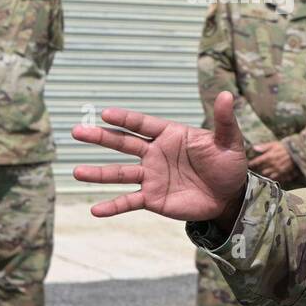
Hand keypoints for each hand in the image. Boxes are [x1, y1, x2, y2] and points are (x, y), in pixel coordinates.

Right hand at [72, 92, 249, 220]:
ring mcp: (151, 176)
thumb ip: (224, 120)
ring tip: (76, 172)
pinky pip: (129, 201)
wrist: (229, 195)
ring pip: (120, 173)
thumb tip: (226, 95)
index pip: (142, 124)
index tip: (105, 113)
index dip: (125, 119)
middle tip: (77, 131)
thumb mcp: (229, 141)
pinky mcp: (152, 198)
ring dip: (98, 174)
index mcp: (170, 135)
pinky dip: (112, 206)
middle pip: (123, 143)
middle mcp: (155, 153)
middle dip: (100, 137)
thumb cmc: (228, 163)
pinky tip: (95, 210)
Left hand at [249, 141, 299, 185]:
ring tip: (268, 171)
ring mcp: (278, 171)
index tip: (249, 164)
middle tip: (260, 167)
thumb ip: (264, 147)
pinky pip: (278, 178)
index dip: (252, 163)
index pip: (257, 162)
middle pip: (263, 170)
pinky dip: (276, 176)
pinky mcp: (284, 174)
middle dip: (261, 169)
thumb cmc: (286, 146)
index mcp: (268, 157)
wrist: (298, 151)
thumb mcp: (274, 144)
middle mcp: (272, 165)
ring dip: (268, 173)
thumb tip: (254, 148)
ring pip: (269, 175)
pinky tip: (276, 174)